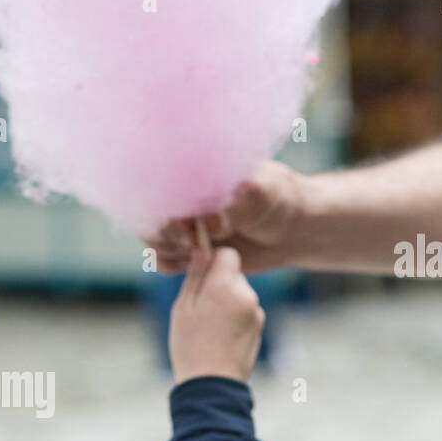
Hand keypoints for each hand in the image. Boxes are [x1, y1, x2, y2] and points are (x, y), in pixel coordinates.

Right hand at [145, 161, 306, 273]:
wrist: (291, 230)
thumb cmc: (279, 201)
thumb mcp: (263, 193)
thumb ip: (237, 200)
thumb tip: (212, 215)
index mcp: (195, 175)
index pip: (161, 190)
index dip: (169, 212)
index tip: (190, 228)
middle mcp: (184, 199)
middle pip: (150, 216)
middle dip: (167, 235)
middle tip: (193, 244)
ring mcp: (184, 225)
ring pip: (154, 240)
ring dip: (169, 251)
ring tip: (200, 255)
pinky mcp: (188, 250)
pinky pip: (165, 261)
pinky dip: (174, 265)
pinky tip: (197, 265)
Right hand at [169, 247, 264, 383]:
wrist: (212, 384)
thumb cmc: (191, 345)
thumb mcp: (183, 307)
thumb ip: (195, 276)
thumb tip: (202, 249)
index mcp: (225, 286)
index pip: (227, 254)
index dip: (212, 260)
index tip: (200, 274)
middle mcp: (247, 295)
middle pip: (233, 274)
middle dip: (218, 283)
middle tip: (199, 306)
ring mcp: (256, 312)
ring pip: (239, 293)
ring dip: (226, 301)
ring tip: (209, 325)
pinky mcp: (259, 326)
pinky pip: (245, 310)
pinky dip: (234, 316)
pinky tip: (220, 335)